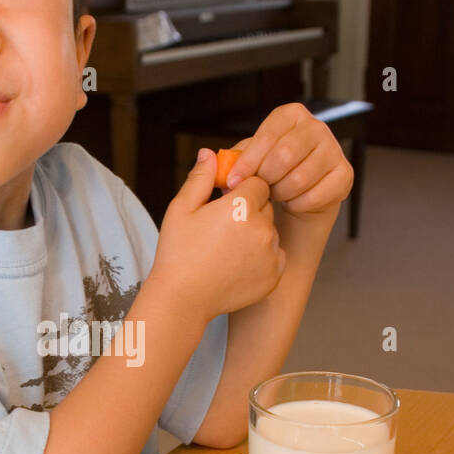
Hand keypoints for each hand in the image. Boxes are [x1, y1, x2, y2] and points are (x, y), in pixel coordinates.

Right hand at [150, 151, 285, 324]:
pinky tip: (238, 266)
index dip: (241, 192)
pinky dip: (263, 258)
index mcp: (241, 206)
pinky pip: (276, 255)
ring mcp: (271, 253)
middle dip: (250, 212)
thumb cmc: (177, 253)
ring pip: (271, 231)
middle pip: (266, 206)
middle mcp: (263, 227)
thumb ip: (201, 178)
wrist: (183, 300)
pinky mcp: (276, 274)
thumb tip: (209, 153)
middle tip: (223, 231)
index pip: (258, 183)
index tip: (225, 205)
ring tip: (227, 251)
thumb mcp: (181, 209)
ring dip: (257, 235)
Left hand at [219, 103, 353, 217]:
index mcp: (291, 115)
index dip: (248, 162)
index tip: (233, 182)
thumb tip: (206, 156)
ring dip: (282, 194)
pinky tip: (293, 203)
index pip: (268, 136)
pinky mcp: (345, 175)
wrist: (294, 205)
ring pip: (300, 177)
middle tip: (260, 190)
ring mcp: (334, 150)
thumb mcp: (246, 164)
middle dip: (266, 179)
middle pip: (285, 155)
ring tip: (277, 195)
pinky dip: (298, 204)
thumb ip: (230, 159)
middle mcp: (317, 127)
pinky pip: (316, 195)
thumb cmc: (268, 179)